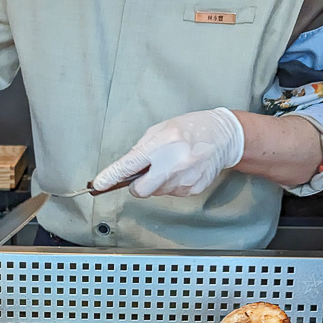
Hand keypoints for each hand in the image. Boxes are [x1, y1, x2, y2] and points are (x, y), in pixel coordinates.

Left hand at [92, 108, 244, 197]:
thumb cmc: (191, 129)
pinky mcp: (193, 189)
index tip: (98, 184)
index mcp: (161, 144)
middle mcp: (172, 164)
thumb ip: (142, 149)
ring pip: (156, 192)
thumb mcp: (162, 129)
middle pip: (140, 191)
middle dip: (137, 185)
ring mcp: (183, 180)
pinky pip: (172, 193)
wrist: (224, 137)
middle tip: (146, 172)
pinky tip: (183, 170)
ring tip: (172, 164)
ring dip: (157, 182)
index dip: (111, 176)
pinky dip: (171, 184)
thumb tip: (127, 168)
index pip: (129, 165)